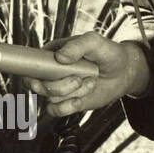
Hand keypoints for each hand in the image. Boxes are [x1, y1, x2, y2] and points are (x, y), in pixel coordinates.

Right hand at [27, 33, 148, 116]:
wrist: (123, 73)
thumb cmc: (108, 53)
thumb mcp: (95, 42)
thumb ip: (78, 45)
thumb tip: (60, 58)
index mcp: (52, 54)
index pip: (30, 64)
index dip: (34, 72)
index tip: (49, 75)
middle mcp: (51, 72)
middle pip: (37, 85)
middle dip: (59, 85)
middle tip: (79, 77)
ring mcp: (58, 88)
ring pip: (50, 98)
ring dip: (72, 93)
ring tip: (89, 82)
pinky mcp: (66, 102)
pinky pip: (55, 110)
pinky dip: (68, 107)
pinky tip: (81, 100)